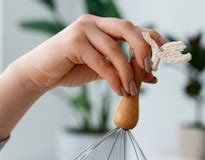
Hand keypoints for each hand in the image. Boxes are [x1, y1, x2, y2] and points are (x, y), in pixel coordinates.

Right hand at [11, 15, 164, 96]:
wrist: (40, 74)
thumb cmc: (70, 69)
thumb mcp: (101, 70)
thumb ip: (122, 69)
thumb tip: (150, 78)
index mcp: (103, 25)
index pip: (133, 27)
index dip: (151, 38)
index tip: (164, 53)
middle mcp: (94, 22)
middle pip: (127, 29)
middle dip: (142, 49)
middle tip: (149, 70)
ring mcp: (83, 30)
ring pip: (114, 48)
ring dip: (126, 72)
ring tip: (130, 91)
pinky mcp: (73, 43)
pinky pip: (100, 61)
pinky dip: (112, 78)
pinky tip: (118, 90)